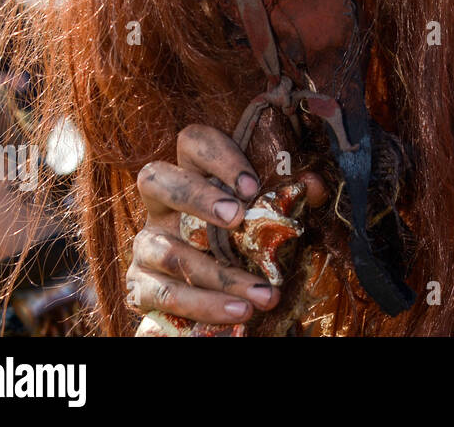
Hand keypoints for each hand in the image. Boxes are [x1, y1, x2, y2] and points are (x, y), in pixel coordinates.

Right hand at [126, 124, 326, 324]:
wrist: (220, 295)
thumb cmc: (248, 242)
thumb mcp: (272, 217)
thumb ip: (292, 198)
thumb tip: (313, 184)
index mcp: (192, 175)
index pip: (192, 142)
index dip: (217, 155)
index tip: (251, 185)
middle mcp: (161, 205)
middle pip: (156, 179)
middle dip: (197, 196)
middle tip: (237, 218)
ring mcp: (146, 244)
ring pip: (166, 250)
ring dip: (218, 274)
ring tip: (261, 293)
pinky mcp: (139, 285)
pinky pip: (162, 294)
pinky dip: (204, 306)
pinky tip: (239, 312)